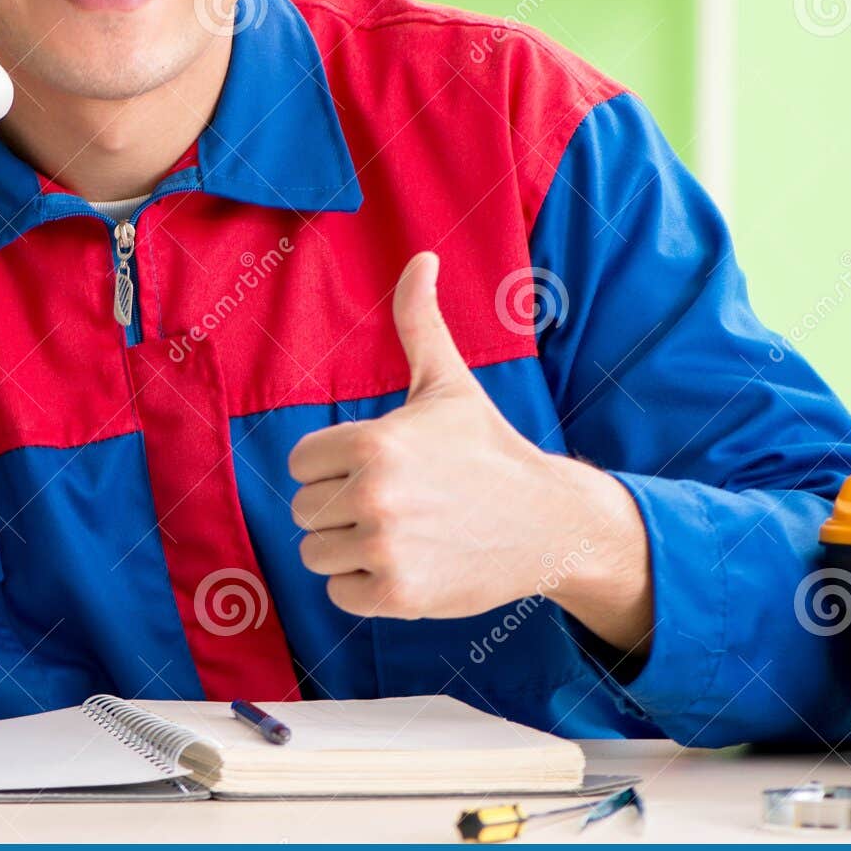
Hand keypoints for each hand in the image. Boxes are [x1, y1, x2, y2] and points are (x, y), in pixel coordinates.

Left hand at [287, 252, 652, 651]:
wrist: (549, 524)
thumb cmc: (487, 449)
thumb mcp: (447, 383)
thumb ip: (419, 320)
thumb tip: (422, 256)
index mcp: (374, 442)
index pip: (301, 462)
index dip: (333, 464)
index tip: (376, 465)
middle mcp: (374, 496)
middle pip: (305, 510)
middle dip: (339, 506)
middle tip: (394, 501)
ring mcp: (386, 548)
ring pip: (316, 553)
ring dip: (348, 548)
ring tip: (400, 531)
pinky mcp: (398, 595)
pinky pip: (340, 593)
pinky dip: (364, 586)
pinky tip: (405, 563)